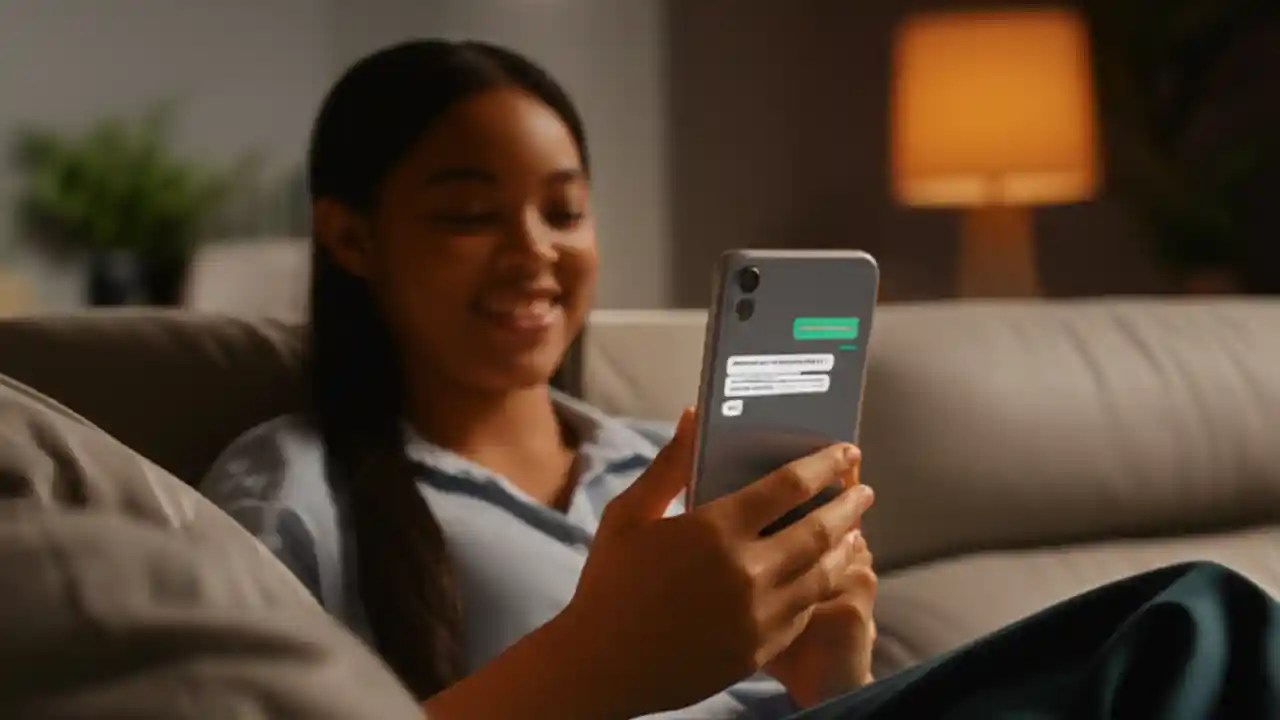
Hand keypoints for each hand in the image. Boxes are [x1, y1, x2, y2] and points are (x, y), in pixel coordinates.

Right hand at [560, 409, 869, 717]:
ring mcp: (760, 614)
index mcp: (715, 528)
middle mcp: (747, 570)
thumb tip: (694, 416)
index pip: (789, 485)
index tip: (845, 452)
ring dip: (845, 546)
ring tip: (855, 532)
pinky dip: (822, 587)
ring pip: (822, 573)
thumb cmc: (610, 584)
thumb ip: (670, 465)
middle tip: (863, 490)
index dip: (824, 464)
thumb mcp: (629, 514)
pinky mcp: (761, 648)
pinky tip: (824, 575)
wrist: (602, 666)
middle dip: (848, 504)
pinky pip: (806, 610)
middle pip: (819, 528)